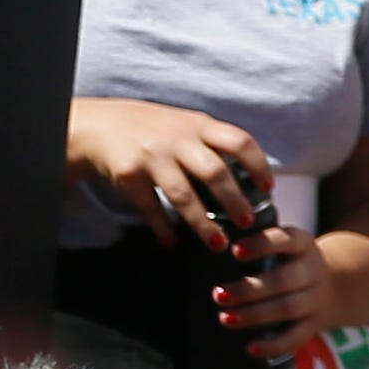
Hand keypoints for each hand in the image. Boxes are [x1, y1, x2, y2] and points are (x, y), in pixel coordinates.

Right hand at [69, 96, 277, 254]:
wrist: (101, 125)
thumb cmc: (154, 129)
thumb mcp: (187, 124)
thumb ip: (214, 142)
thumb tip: (252, 172)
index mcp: (199, 125)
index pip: (239, 142)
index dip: (258, 165)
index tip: (268, 188)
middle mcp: (178, 139)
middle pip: (215, 172)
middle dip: (235, 201)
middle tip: (247, 222)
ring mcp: (153, 157)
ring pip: (183, 195)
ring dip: (203, 224)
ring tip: (218, 244)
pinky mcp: (129, 175)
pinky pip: (150, 207)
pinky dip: (162, 227)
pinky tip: (171, 242)